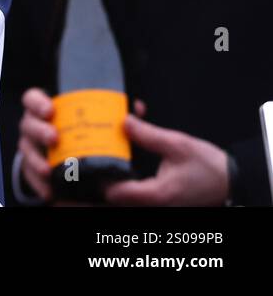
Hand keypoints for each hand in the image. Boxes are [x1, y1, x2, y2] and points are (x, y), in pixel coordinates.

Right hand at [19, 90, 155, 203]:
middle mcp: (34, 126)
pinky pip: (29, 175)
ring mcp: (31, 147)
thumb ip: (113, 111)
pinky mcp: (31, 167)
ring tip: (49, 170)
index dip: (38, 102)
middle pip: (28, 123)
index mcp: (46, 109)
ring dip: (36, 160)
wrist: (69, 155)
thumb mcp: (94, 118)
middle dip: (39, 131)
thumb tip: (136, 107)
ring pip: (25, 150)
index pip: (33, 98)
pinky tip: (49, 192)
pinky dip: (38, 184)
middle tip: (54, 138)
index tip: (51, 111)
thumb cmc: (80, 130)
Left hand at [103, 116, 229, 205]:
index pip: (115, 193)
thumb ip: (148, 134)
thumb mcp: (178, 144)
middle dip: (107, 173)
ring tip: (113, 151)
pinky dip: (130, 176)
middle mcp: (155, 204)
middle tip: (100, 152)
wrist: (232, 180)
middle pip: (117, 194)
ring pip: (127, 194)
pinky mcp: (160, 200)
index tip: (94, 159)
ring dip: (118, 173)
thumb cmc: (210, 167)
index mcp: (157, 194)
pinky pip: (138, 192)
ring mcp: (157, 204)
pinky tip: (129, 154)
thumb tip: (124, 122)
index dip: (101, 177)